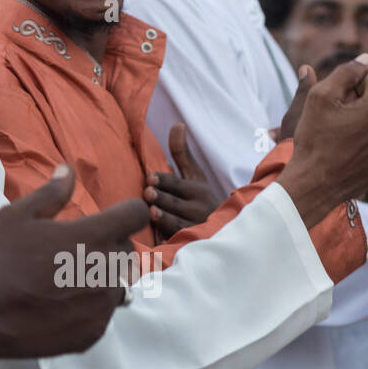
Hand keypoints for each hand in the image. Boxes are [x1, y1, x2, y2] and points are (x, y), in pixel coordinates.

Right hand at [0, 166, 147, 368]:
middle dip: (108, 245)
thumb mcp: (18, 215)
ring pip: (119, 282)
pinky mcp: (96, 330)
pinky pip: (104, 312)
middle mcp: (108, 269)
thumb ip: (51, 192)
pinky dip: (89, 306)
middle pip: (127, 249)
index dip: (125, 212)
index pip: (136, 214)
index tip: (111, 217)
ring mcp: (104, 304)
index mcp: (93, 236)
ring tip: (68, 280)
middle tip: (74, 251)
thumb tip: (68, 169)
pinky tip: (61, 305)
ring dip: (102, 277)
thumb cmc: (1, 260)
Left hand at [144, 123, 223, 237]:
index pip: (178, 185)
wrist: (220, 227)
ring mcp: (195, 228)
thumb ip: (182, 152)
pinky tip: (156, 239)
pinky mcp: (189, 244)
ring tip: (152, 212)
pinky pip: (177, 242)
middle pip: (176, 204)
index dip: (164, 181)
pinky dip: (168, 240)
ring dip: (164, 219)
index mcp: (198, 190)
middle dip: (162, 198)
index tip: (150, 178)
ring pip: (177, 224)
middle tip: (148, 192)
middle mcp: (199, 209)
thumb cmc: (197, 196)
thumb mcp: (193, 175)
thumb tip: (177, 124)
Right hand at [277, 55, 367, 226]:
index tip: (338, 100)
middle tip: (339, 118)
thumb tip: (366, 59)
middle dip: (364, 101)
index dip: (354, 83)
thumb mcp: (319, 97)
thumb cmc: (314, 138)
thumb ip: (345, 72)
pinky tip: (353, 148)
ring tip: (345, 134)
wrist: (315, 183)